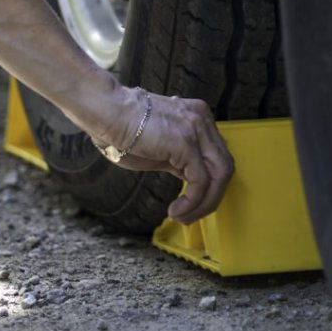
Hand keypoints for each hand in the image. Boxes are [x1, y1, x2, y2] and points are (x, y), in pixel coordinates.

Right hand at [91, 88, 234, 223]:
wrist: (107, 112)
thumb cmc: (123, 130)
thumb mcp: (161, 147)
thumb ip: (180, 159)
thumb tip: (190, 179)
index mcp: (198, 118)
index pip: (217, 156)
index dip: (210, 185)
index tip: (194, 204)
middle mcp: (203, 120)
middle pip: (224, 166)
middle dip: (211, 198)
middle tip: (191, 216)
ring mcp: (197, 129)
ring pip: (219, 175)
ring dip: (205, 203)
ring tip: (184, 217)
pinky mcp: (186, 143)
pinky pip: (200, 181)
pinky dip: (192, 202)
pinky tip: (176, 211)